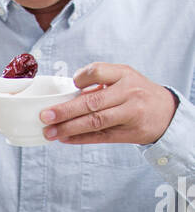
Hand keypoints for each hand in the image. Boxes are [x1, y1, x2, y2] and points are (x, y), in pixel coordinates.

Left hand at [40, 63, 177, 145]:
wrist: (166, 112)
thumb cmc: (137, 92)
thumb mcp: (124, 78)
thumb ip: (100, 83)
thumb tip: (66, 94)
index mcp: (124, 74)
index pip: (98, 72)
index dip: (80, 78)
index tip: (70, 84)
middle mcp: (128, 92)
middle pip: (92, 102)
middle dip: (65, 111)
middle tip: (45, 116)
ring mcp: (130, 113)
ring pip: (95, 122)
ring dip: (69, 128)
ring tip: (50, 132)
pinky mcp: (129, 133)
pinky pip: (101, 137)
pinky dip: (80, 138)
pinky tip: (65, 139)